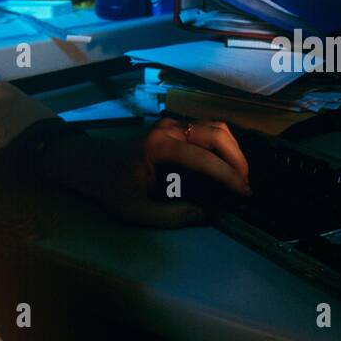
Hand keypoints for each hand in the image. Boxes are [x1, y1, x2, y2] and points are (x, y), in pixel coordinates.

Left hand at [43, 117, 250, 227]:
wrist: (94, 166)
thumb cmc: (113, 188)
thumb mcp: (137, 210)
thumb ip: (172, 215)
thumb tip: (207, 215)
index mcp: (159, 146)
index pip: (203, 157)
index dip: (227, 175)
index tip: (244, 192)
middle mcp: (170, 129)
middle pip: (216, 133)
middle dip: (236, 158)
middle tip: (245, 185)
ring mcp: (173, 124)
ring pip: (215, 127)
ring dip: (233, 150)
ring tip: (239, 176)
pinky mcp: (176, 127)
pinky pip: (208, 129)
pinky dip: (223, 145)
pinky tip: (227, 165)